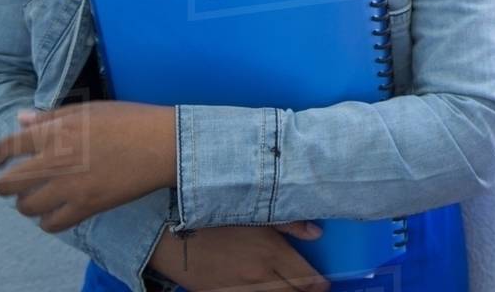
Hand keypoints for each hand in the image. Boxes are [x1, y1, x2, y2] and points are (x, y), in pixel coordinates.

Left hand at [0, 102, 175, 231]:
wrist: (166, 144)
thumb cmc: (132, 120)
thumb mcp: (91, 109)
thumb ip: (53, 116)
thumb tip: (22, 119)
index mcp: (56, 132)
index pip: (6, 147)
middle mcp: (56, 161)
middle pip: (6, 184)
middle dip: (5, 184)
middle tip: (15, 183)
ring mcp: (70, 187)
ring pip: (25, 207)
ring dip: (28, 202)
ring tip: (41, 196)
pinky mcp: (86, 206)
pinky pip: (50, 225)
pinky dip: (48, 221)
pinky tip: (57, 211)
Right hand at [148, 222, 328, 291]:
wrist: (171, 234)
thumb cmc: (215, 216)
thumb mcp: (255, 211)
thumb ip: (289, 223)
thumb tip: (316, 233)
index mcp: (272, 253)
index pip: (306, 278)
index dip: (319, 284)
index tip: (324, 283)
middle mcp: (259, 278)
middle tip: (311, 290)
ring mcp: (239, 291)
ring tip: (289, 289)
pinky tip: (263, 290)